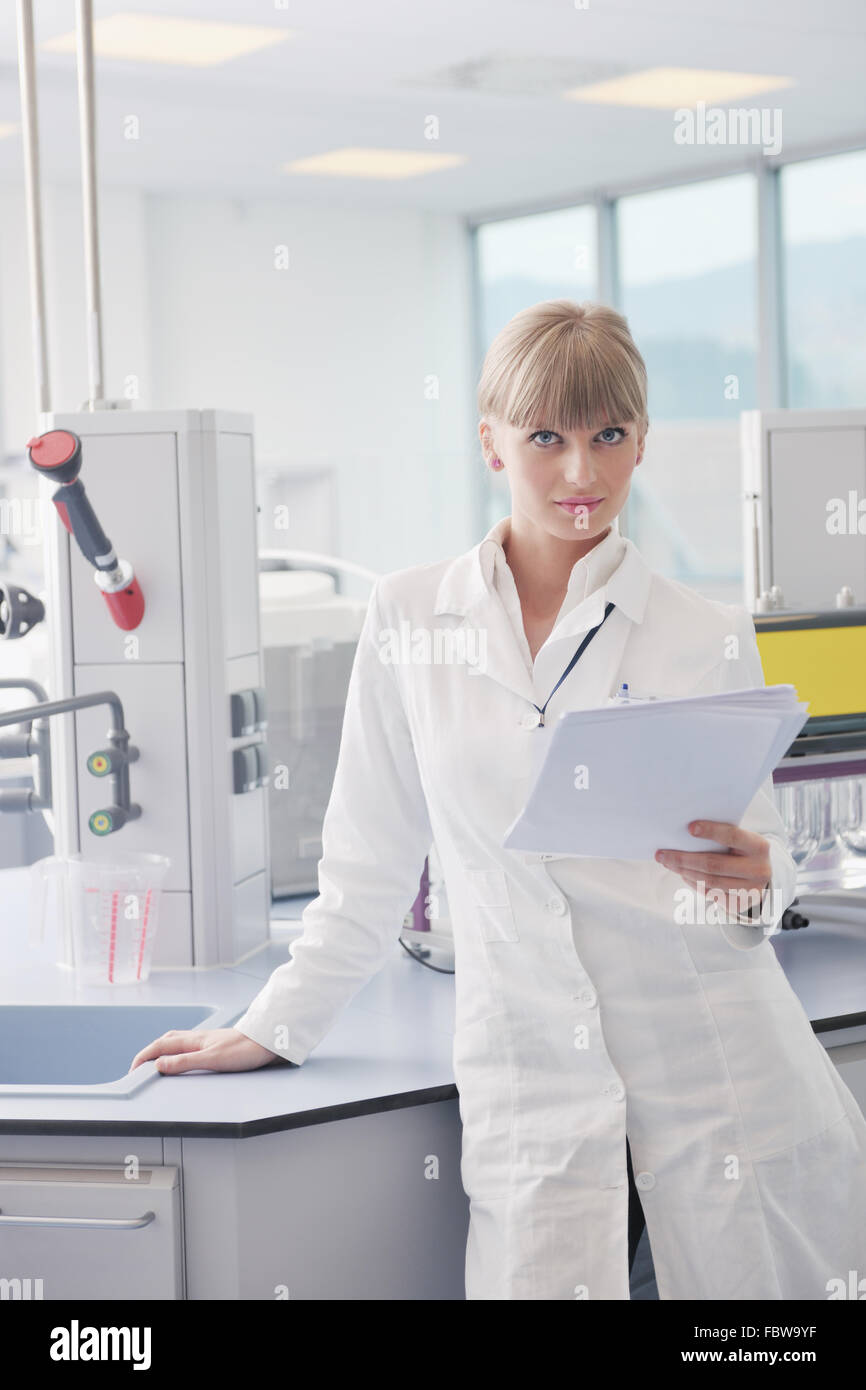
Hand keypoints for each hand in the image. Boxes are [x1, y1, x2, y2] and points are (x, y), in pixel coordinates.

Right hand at [129, 1027, 280, 1075]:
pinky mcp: (218, 1045)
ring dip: (163, 1050)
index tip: (132, 1071)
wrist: (269, 1041)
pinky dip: (179, 1052)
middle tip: (139, 1065)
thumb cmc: (244, 1050)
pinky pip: (190, 1046)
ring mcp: (208, 1040)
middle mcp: (198, 1038)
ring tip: (156, 1060)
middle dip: (150, 1051)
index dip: (143, 1057)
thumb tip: (157, 1064)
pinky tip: (185, 1058)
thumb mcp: (211, 1060)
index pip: (160, 1046)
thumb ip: (184, 1062)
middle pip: (167, 1040)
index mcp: (194, 1040)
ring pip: (178, 1041)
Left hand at [655, 820, 770, 916]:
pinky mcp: (740, 904)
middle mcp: (758, 870)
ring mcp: (750, 890)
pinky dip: (693, 883)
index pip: (732, 836)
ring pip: (708, 881)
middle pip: (713, 864)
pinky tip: (683, 874)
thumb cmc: (742, 850)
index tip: (689, 828)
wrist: (762, 875)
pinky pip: (710, 893)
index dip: (711, 831)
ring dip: (683, 871)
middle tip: (661, 854)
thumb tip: (684, 832)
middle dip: (683, 859)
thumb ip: (721, 836)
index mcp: (759, 846)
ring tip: (667, 862)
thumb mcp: (740, 840)